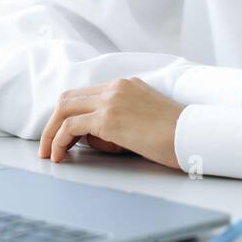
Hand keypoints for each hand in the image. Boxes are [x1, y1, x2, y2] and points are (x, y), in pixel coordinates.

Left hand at [39, 77, 183, 168]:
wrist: (194, 136)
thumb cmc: (176, 136)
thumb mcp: (144, 120)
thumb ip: (118, 122)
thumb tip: (90, 137)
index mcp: (126, 85)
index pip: (85, 94)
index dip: (68, 115)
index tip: (61, 135)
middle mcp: (116, 87)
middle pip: (68, 98)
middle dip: (52, 123)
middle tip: (47, 147)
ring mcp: (111, 100)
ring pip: (65, 110)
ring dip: (51, 133)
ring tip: (49, 155)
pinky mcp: (109, 118)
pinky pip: (71, 127)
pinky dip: (59, 141)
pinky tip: (60, 156)